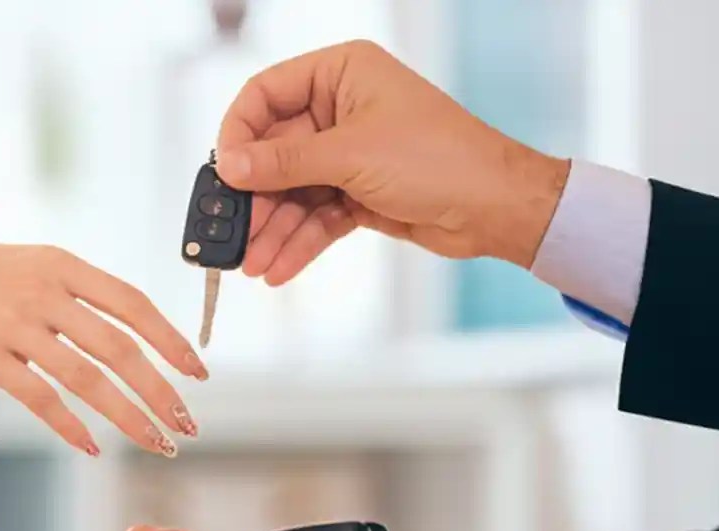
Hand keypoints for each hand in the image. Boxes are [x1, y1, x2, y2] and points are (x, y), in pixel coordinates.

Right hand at [0, 244, 205, 456]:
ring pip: (89, 379)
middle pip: (120, 347)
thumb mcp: (12, 265)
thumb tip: (111, 321)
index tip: (197, 371)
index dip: (170, 340)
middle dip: (161, 390)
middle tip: (187, 424)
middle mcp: (41, 289)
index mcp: (56, 262)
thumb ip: (60, 287)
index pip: (132, 303)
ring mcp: (12, 324)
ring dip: (130, 416)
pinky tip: (92, 447)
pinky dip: (72, 426)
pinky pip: (41, 399)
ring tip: (157, 443)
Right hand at [215, 40, 570, 285]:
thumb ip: (284, 162)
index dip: (239, 133)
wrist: (496, 208)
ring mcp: (349, 153)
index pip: (266, 94)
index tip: (223, 172)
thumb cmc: (441, 159)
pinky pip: (315, 216)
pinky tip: (279, 268)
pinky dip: (298, 242)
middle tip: (231, 232)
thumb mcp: (351, 156)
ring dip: (273, 229)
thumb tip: (230, 165)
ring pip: (293, 191)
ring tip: (252, 263)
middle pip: (274, 151)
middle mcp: (341, 108)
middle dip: (255, 197)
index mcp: (341, 74)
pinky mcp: (358, 192)